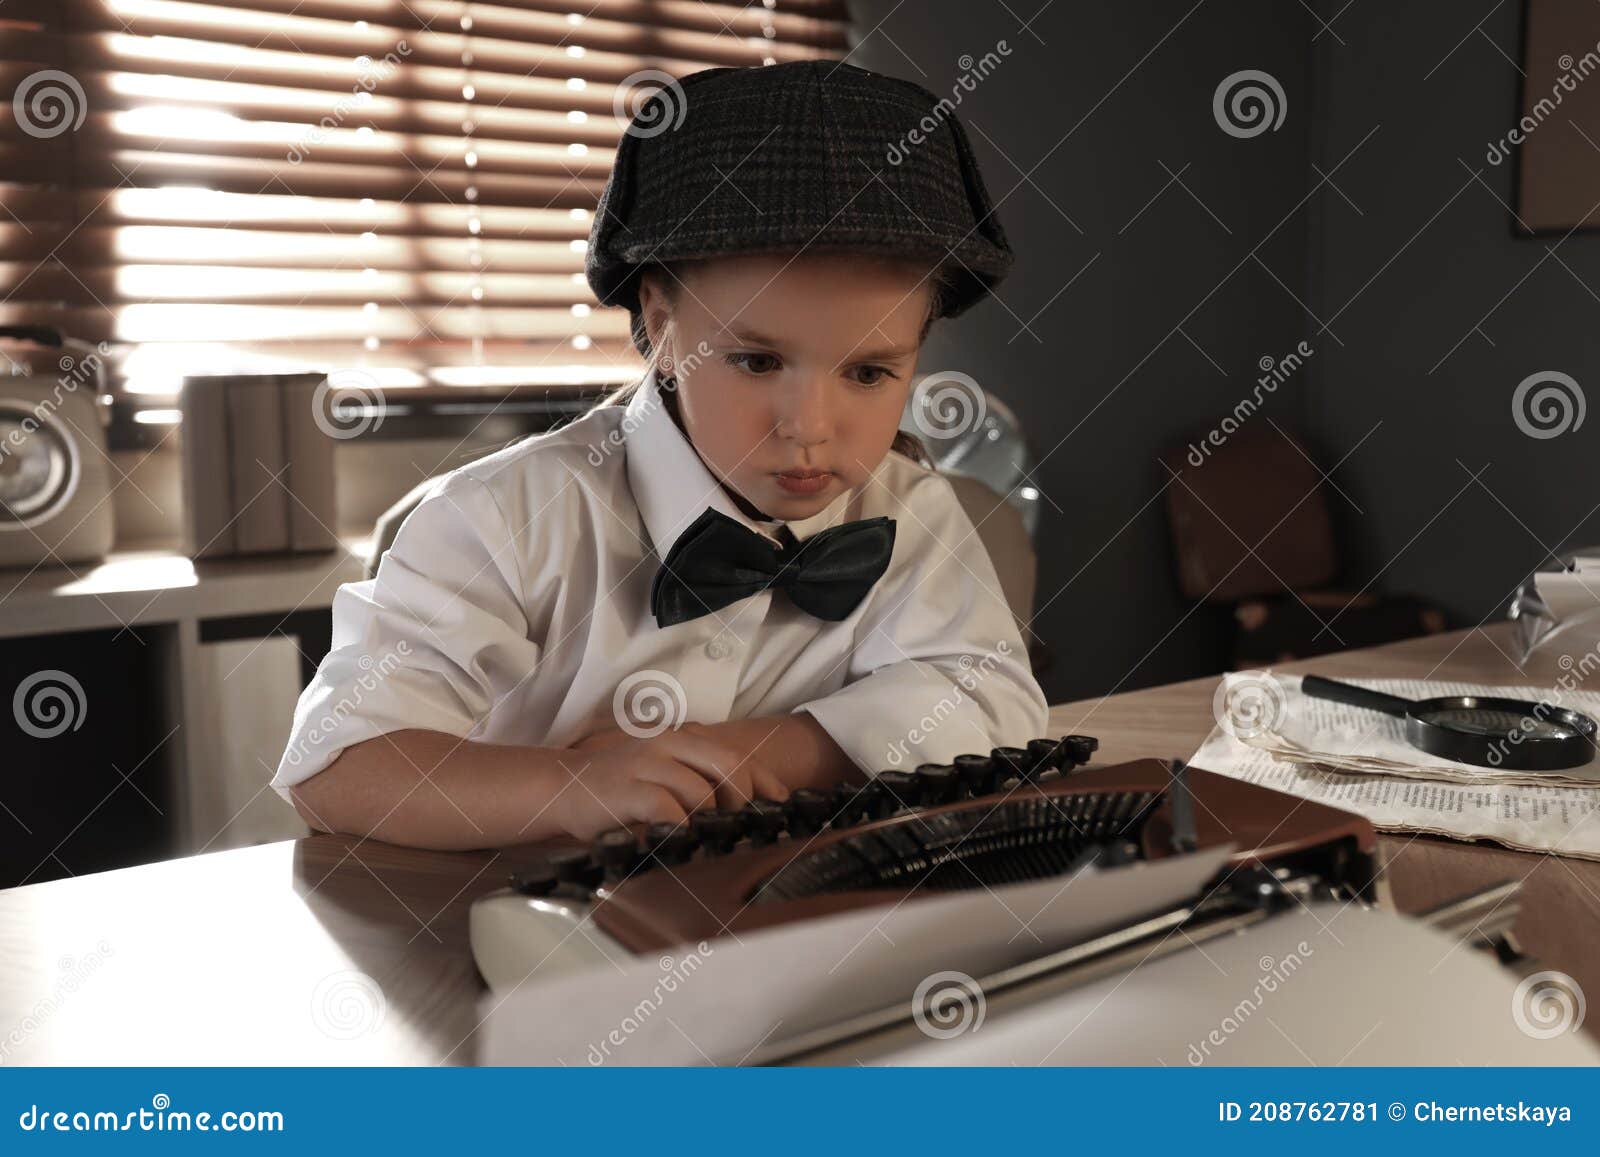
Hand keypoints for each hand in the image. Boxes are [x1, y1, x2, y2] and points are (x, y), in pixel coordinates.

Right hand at [552, 722, 790, 838]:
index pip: (741, 756)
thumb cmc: (621, 787)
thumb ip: (701, 780)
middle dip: (746, 801)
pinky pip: (667, 808)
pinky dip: (681, 828)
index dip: (768, 784)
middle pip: (730, 765)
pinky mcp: (626, 790)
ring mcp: (647, 764)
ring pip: (701, 791)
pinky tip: (680, 840)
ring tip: (709, 839)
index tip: (785, 809)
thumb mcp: (665, 772)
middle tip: (745, 828)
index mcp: (684, 738)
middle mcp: (669, 744)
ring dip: (711, 821)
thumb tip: (750, 808)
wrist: (563, 787)